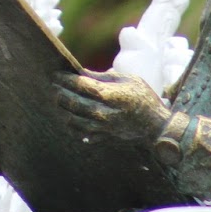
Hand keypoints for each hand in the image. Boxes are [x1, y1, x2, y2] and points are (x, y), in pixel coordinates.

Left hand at [52, 70, 171, 151]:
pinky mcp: (104, 139)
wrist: (157, 127)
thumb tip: (82, 72)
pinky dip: (73, 127)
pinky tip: (70, 118)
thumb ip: (104, 77)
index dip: (66, 79)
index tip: (56, 74)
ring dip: (64, 110)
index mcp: (111, 95)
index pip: (81, 86)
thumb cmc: (145, 98)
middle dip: (60, 94)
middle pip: (74, 103)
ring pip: (74, 121)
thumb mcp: (129, 79)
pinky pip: (82, 134)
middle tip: (53, 86)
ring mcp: (103, 128)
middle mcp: (104, 113)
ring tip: (59, 101)